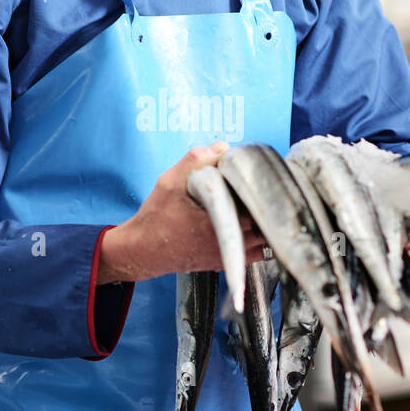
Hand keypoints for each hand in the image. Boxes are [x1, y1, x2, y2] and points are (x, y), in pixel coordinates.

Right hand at [97, 143, 267, 283]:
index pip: (257, 206)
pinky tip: (252, 224)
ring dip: (265, 223)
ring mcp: (227, 256)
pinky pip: (255, 254)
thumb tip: (223, 147)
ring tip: (259, 205)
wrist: (142, 251)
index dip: (262, 190)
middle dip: (267, 205)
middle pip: (266, 224)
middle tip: (262, 188)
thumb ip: (194, 161)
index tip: (260, 177)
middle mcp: (225, 243)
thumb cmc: (155, 218)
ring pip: (264, 241)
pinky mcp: (224, 262)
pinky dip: (259, 240)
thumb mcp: (169, 182)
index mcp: (216, 222)